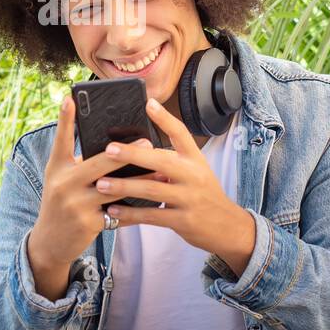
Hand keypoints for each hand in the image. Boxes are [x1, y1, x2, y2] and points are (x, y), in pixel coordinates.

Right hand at [27, 95, 149, 292]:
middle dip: (125, 153)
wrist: (49, 241)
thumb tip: (114, 148)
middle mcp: (64, 183)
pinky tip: (154, 202)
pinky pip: (118, 212)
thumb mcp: (61, 179)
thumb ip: (80, 163)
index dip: (65, 118)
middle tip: (148, 143)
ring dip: (139, 180)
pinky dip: (135, 206)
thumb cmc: (61, 202)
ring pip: (114, 188)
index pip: (61, 139)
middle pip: (98, 163)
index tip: (70, 98)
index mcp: (57, 168)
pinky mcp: (88, 223)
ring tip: (160, 173)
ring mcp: (75, 204)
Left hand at [93, 97, 256, 275]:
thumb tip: (141, 144)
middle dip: (133, 155)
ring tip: (101, 184)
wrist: (228, 226)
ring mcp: (189, 198)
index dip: (165, 118)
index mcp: (195, 159)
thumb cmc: (203, 193)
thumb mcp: (195, 169)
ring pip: (152, 190)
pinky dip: (131, 214)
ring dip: (124, 187)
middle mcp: (193, 175)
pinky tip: (113, 210)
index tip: (148, 103)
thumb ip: (173, 157)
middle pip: (162, 161)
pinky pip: (152, 216)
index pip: (181, 133)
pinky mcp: (183, 220)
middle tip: (109, 150)